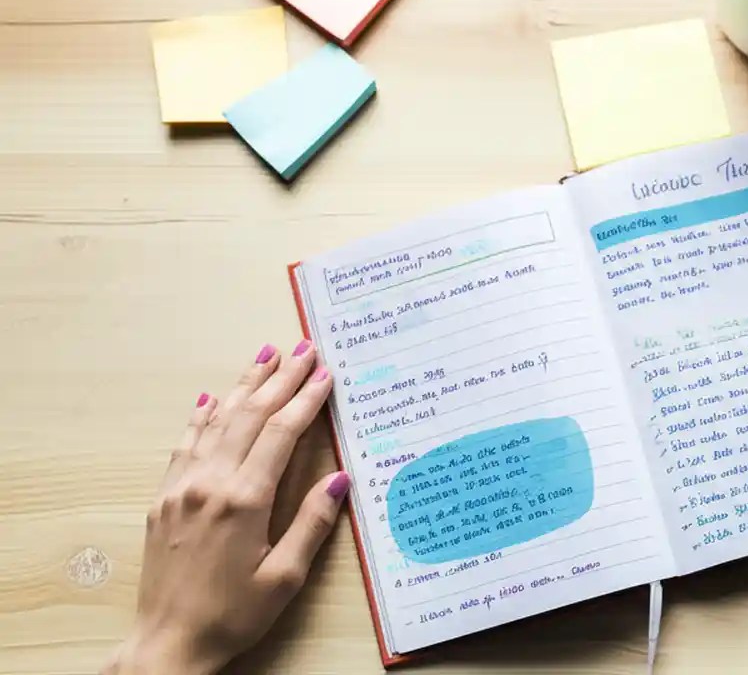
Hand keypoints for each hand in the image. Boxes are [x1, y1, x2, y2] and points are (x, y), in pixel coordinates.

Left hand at [104, 341, 346, 674]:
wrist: (168, 644)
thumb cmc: (232, 616)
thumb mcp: (285, 577)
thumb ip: (312, 522)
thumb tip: (339, 477)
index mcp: (244, 500)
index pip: (279, 433)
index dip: (305, 399)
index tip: (324, 373)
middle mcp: (209, 483)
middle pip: (249, 416)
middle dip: (279, 378)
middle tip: (302, 348)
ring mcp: (182, 488)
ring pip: (216, 422)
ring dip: (243, 386)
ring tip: (264, 355)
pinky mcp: (164, 500)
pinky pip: (185, 444)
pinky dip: (202, 416)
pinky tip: (212, 399)